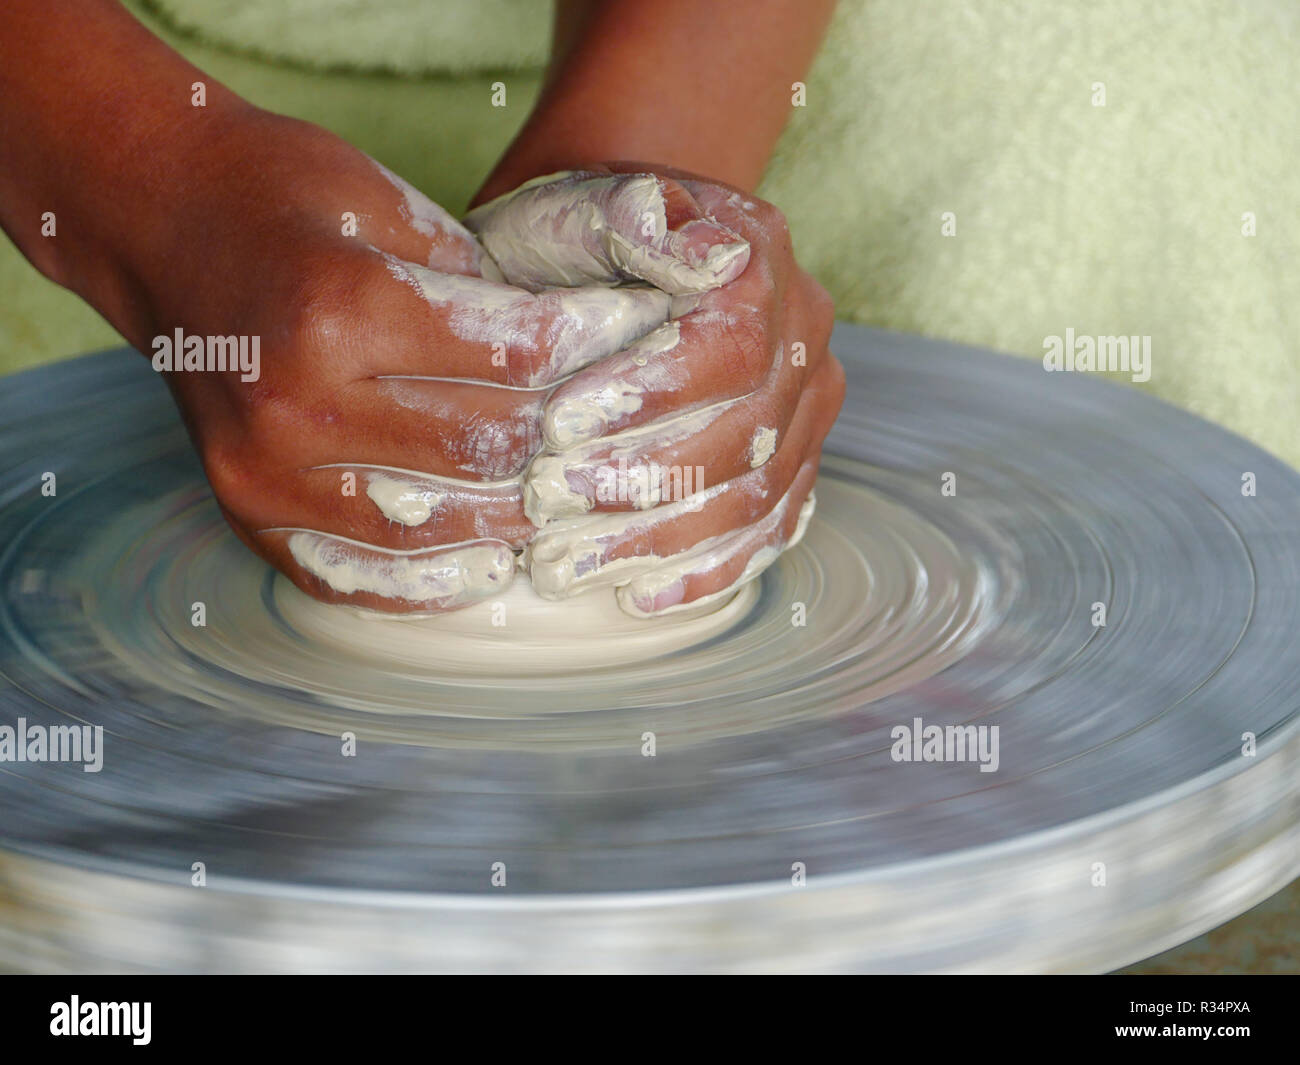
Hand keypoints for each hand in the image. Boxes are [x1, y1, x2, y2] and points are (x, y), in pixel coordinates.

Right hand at [142, 117, 738, 611]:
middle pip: (489, 450)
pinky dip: (434, 580)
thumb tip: (569, 358)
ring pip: (440, 528)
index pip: (516, 357)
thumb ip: (479, 288)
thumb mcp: (391, 204)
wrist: (158, 219)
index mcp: (345, 310)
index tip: (632, 334)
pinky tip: (486, 565)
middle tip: (612, 427)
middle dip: (566, 435)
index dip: (590, 345)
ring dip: (516, 517)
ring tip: (562, 497)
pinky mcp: (247, 514)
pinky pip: (360, 578)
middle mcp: (301, 404)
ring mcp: (266, 472)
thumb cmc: (283, 194)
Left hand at [467, 166, 843, 616]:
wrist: (595, 260)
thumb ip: (633, 218)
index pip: (730, 346)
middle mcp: (805, 332)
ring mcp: (807, 404)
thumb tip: (713, 256)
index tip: (556, 430)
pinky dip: (706, 571)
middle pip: (745, 435)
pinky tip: (637, 594)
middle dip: (639, 483)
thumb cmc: (574, 239)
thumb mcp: (578, 208)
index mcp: (762, 258)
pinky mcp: (792, 462)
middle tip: (545, 506)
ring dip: (657, 542)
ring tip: (563, 563)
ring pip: (754, 496)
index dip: (648, 397)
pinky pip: (768, 531)